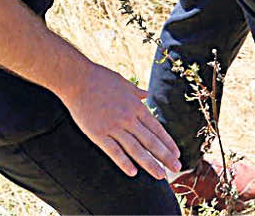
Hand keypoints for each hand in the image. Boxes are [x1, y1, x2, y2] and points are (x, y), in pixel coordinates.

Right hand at [62, 62, 180, 180]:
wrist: (77, 79)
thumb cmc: (100, 78)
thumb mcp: (124, 83)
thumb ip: (137, 92)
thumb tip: (147, 94)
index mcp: (136, 106)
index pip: (156, 128)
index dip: (167, 142)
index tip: (177, 153)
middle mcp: (128, 118)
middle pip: (150, 141)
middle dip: (165, 156)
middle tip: (177, 168)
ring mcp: (113, 127)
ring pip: (136, 149)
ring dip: (150, 164)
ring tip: (161, 175)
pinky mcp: (98, 134)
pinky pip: (114, 151)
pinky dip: (124, 162)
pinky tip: (133, 173)